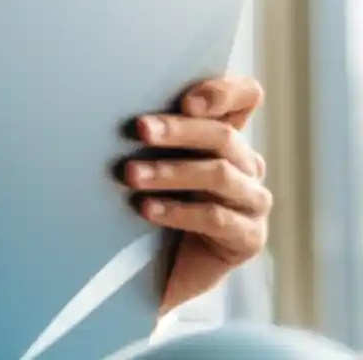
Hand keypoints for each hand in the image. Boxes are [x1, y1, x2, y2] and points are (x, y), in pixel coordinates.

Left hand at [123, 76, 270, 314]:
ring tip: (132, 174)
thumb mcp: (154, 163)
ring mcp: (253, 200)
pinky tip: (147, 210)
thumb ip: (154, 136)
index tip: (186, 100)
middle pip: (223, 136)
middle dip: (178, 130)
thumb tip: (109, 104)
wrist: (166, 269)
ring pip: (219, 175)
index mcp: (227, 137)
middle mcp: (246, 164)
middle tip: (140, 129)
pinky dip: (178, 211)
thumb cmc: (156, 204)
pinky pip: (216, 218)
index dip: (223, 92)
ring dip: (171, 171)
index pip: (246, 97)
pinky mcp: (249, 237)